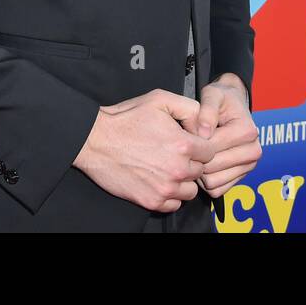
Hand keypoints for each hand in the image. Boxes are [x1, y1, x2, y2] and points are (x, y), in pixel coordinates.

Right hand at [72, 89, 215, 211]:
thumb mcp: (159, 99)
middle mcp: (177, 169)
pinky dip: (170, 196)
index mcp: (183, 145)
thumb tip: (203, 125)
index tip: (187, 142)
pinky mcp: (151, 201)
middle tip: (173, 154)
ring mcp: (164, 188)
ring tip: (167, 168)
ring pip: (190, 190)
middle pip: (200, 171)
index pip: (210, 152)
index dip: (200, 145)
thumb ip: (190, 108)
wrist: (95, 140)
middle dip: (191, 162)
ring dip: (183, 181)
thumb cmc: (126, 118)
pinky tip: (160, 181)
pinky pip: (174, 205)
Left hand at [187, 74, 259, 197]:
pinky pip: (217, 190)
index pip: (212, 147)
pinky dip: (205, 182)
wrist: (233, 107)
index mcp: (247, 131)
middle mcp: (253, 151)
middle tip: (187, 147)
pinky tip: (202, 165)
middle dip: (196, 158)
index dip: (194, 142)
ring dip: (199, 172)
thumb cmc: (221, 100)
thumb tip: (203, 133)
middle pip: (212, 167)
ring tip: (195, 155)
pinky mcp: (241, 178)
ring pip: (213, 182)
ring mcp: (249, 166)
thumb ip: (207, 110)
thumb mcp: (213, 94)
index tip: (187, 133)